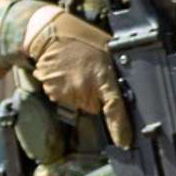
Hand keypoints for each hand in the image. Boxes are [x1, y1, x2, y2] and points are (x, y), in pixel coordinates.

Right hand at [20, 6, 131, 145]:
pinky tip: (66, 73)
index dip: (120, 128)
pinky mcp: (53, 92)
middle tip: (90, 75)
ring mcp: (67, 92)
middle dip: (95, 96)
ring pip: (79, 103)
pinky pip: (64, 98)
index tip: (124, 142)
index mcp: (103, 78)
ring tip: (77, 71)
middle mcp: (85, 89)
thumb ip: (115, 73)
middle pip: (95, 107)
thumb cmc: (81, 38)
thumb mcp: (108, 51)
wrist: (49, 33)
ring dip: (80, 91)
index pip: (115, 109)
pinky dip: (66, 89)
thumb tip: (126, 89)